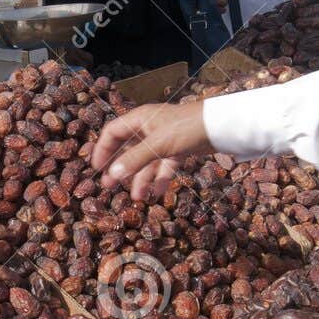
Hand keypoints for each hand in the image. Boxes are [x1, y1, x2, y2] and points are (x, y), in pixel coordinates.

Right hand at [90, 102, 212, 200]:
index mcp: (140, 119)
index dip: (103, 149)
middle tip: (109, 186)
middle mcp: (150, 128)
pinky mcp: (179, 149)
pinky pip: (165, 166)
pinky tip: (158, 193)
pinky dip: (161, 178)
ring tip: (137, 198)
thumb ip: (135, 160)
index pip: (112, 133)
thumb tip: (112, 175)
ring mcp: (165, 139)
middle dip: (120, 168)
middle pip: (128, 149)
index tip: (97, 168)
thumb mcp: (158, 144)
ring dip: (141, 179)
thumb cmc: (187, 128)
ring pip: (147, 161)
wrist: (221, 126)